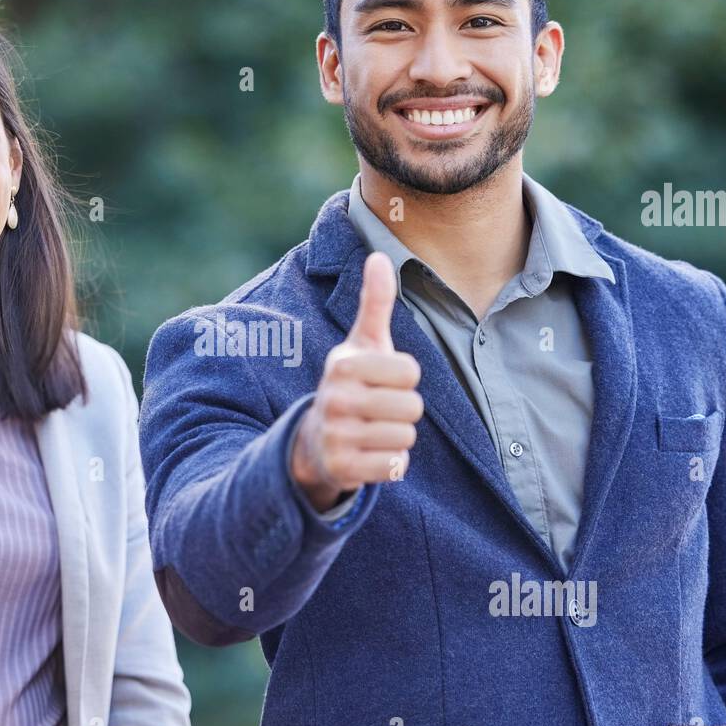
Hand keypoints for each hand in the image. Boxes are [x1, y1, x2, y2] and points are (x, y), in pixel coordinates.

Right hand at [290, 250, 422, 511]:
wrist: (313, 441)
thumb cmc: (350, 385)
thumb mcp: (360, 344)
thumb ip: (374, 303)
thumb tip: (378, 256)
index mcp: (342, 365)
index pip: (411, 372)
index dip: (405, 378)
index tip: (382, 381)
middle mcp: (335, 399)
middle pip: (412, 407)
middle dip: (403, 411)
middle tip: (378, 410)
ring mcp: (336, 436)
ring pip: (405, 438)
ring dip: (397, 438)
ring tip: (372, 431)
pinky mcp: (342, 469)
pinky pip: (395, 466)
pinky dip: (390, 463)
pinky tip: (370, 454)